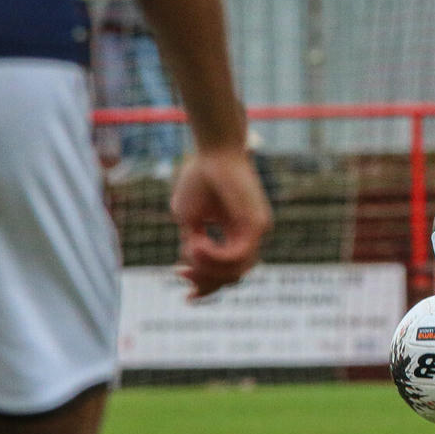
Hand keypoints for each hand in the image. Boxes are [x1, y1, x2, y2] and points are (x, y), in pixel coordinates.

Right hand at [169, 146, 272, 299]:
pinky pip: (237, 256)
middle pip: (233, 277)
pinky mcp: (256, 224)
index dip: (203, 282)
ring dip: (207, 267)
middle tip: (180, 274)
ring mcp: (257, 232)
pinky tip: (197, 244)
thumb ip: (193, 243)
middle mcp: (251, 236)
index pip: (227, 271)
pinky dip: (215, 256)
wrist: (214, 150)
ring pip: (236, 271)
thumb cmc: (200, 177)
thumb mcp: (190, 217)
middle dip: (204, 282)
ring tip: (190, 248)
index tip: (177, 275)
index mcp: (237, 234)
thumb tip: (191, 262)